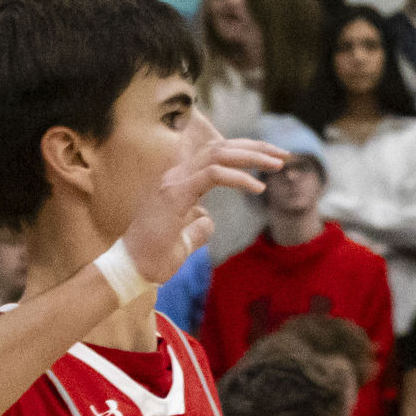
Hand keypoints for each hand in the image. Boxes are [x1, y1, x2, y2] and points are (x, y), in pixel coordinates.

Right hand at [123, 121, 282, 290]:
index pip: (215, 155)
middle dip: (255, 147)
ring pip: (217, 154)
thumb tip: (208, 221)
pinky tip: (258, 187)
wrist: (131, 268)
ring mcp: (173, 182)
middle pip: (219, 147)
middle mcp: (176, 175)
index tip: (273, 159)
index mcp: (179, 182)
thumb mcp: (184, 240)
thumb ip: (196, 226)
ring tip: (277, 164)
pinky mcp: (174, 194)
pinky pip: (212, 175)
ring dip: (251, 156)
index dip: (245, 152)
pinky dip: (238, 178)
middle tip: (284, 154)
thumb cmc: (154, 256)